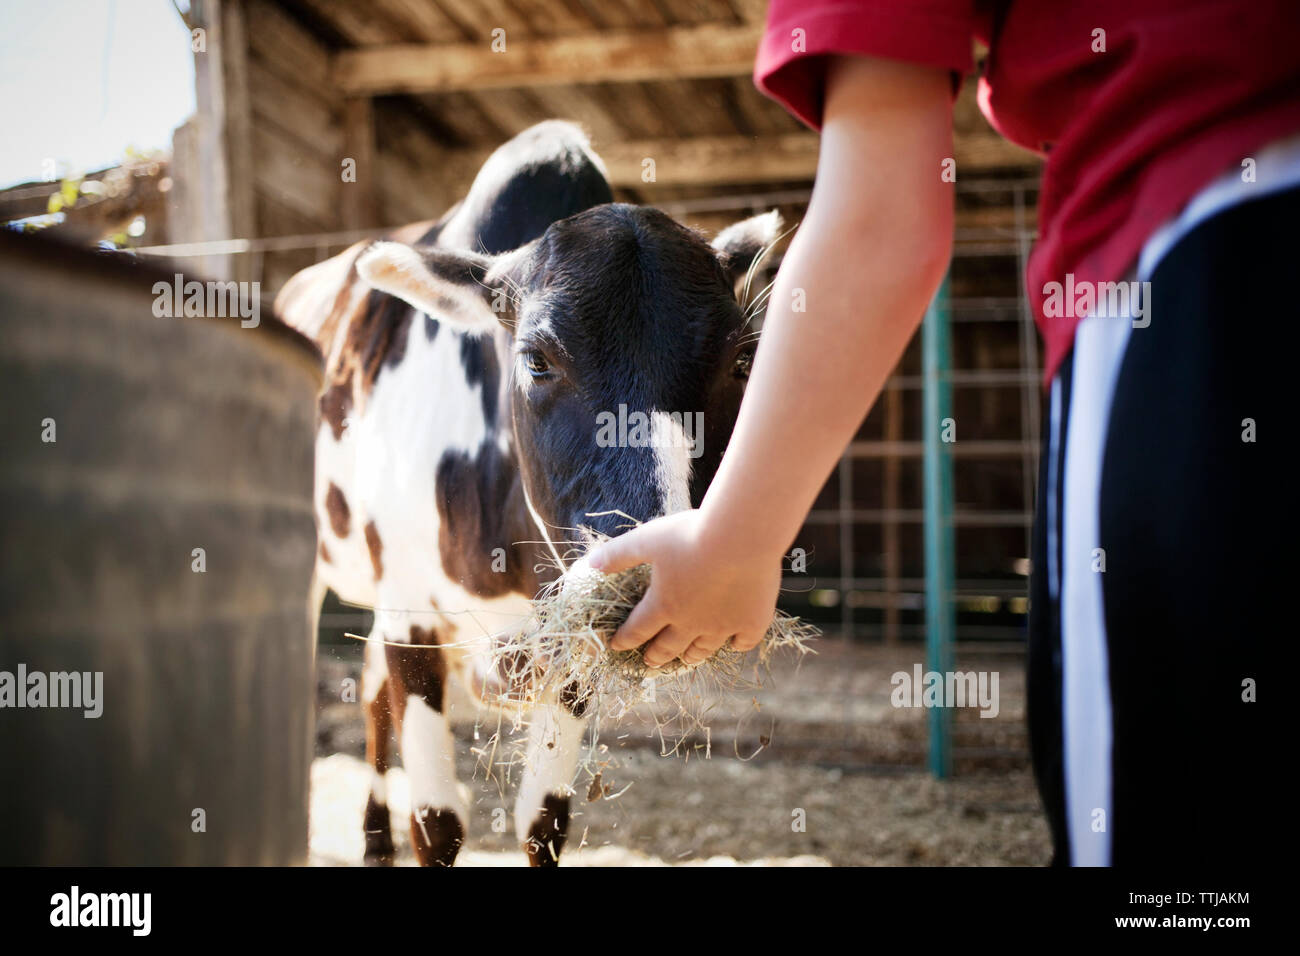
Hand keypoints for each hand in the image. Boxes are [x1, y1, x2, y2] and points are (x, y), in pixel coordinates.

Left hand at [585, 509, 782, 668]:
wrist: (742, 535)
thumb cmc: (692, 535)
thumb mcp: (648, 539)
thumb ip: (619, 554)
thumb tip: (591, 564)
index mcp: (663, 605)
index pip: (637, 630)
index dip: (624, 639)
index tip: (617, 645)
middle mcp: (691, 622)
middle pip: (669, 648)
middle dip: (656, 656)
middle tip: (650, 662)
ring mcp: (723, 626)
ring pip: (704, 649)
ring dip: (691, 656)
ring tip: (688, 659)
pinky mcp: (752, 621)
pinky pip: (742, 642)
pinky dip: (736, 645)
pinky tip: (733, 643)